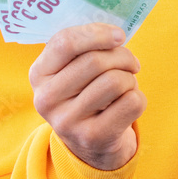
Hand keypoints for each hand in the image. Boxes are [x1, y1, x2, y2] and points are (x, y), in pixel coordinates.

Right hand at [29, 22, 145, 169]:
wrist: (91, 144)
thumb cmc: (87, 92)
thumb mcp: (74, 70)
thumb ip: (86, 47)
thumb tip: (115, 34)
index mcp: (39, 74)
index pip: (65, 42)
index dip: (98, 33)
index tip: (119, 35)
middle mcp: (46, 99)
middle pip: (95, 61)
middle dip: (122, 56)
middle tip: (131, 63)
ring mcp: (67, 122)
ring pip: (115, 81)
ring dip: (130, 78)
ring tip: (126, 85)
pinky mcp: (92, 138)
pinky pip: (131, 102)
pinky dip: (138, 97)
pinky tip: (126, 105)